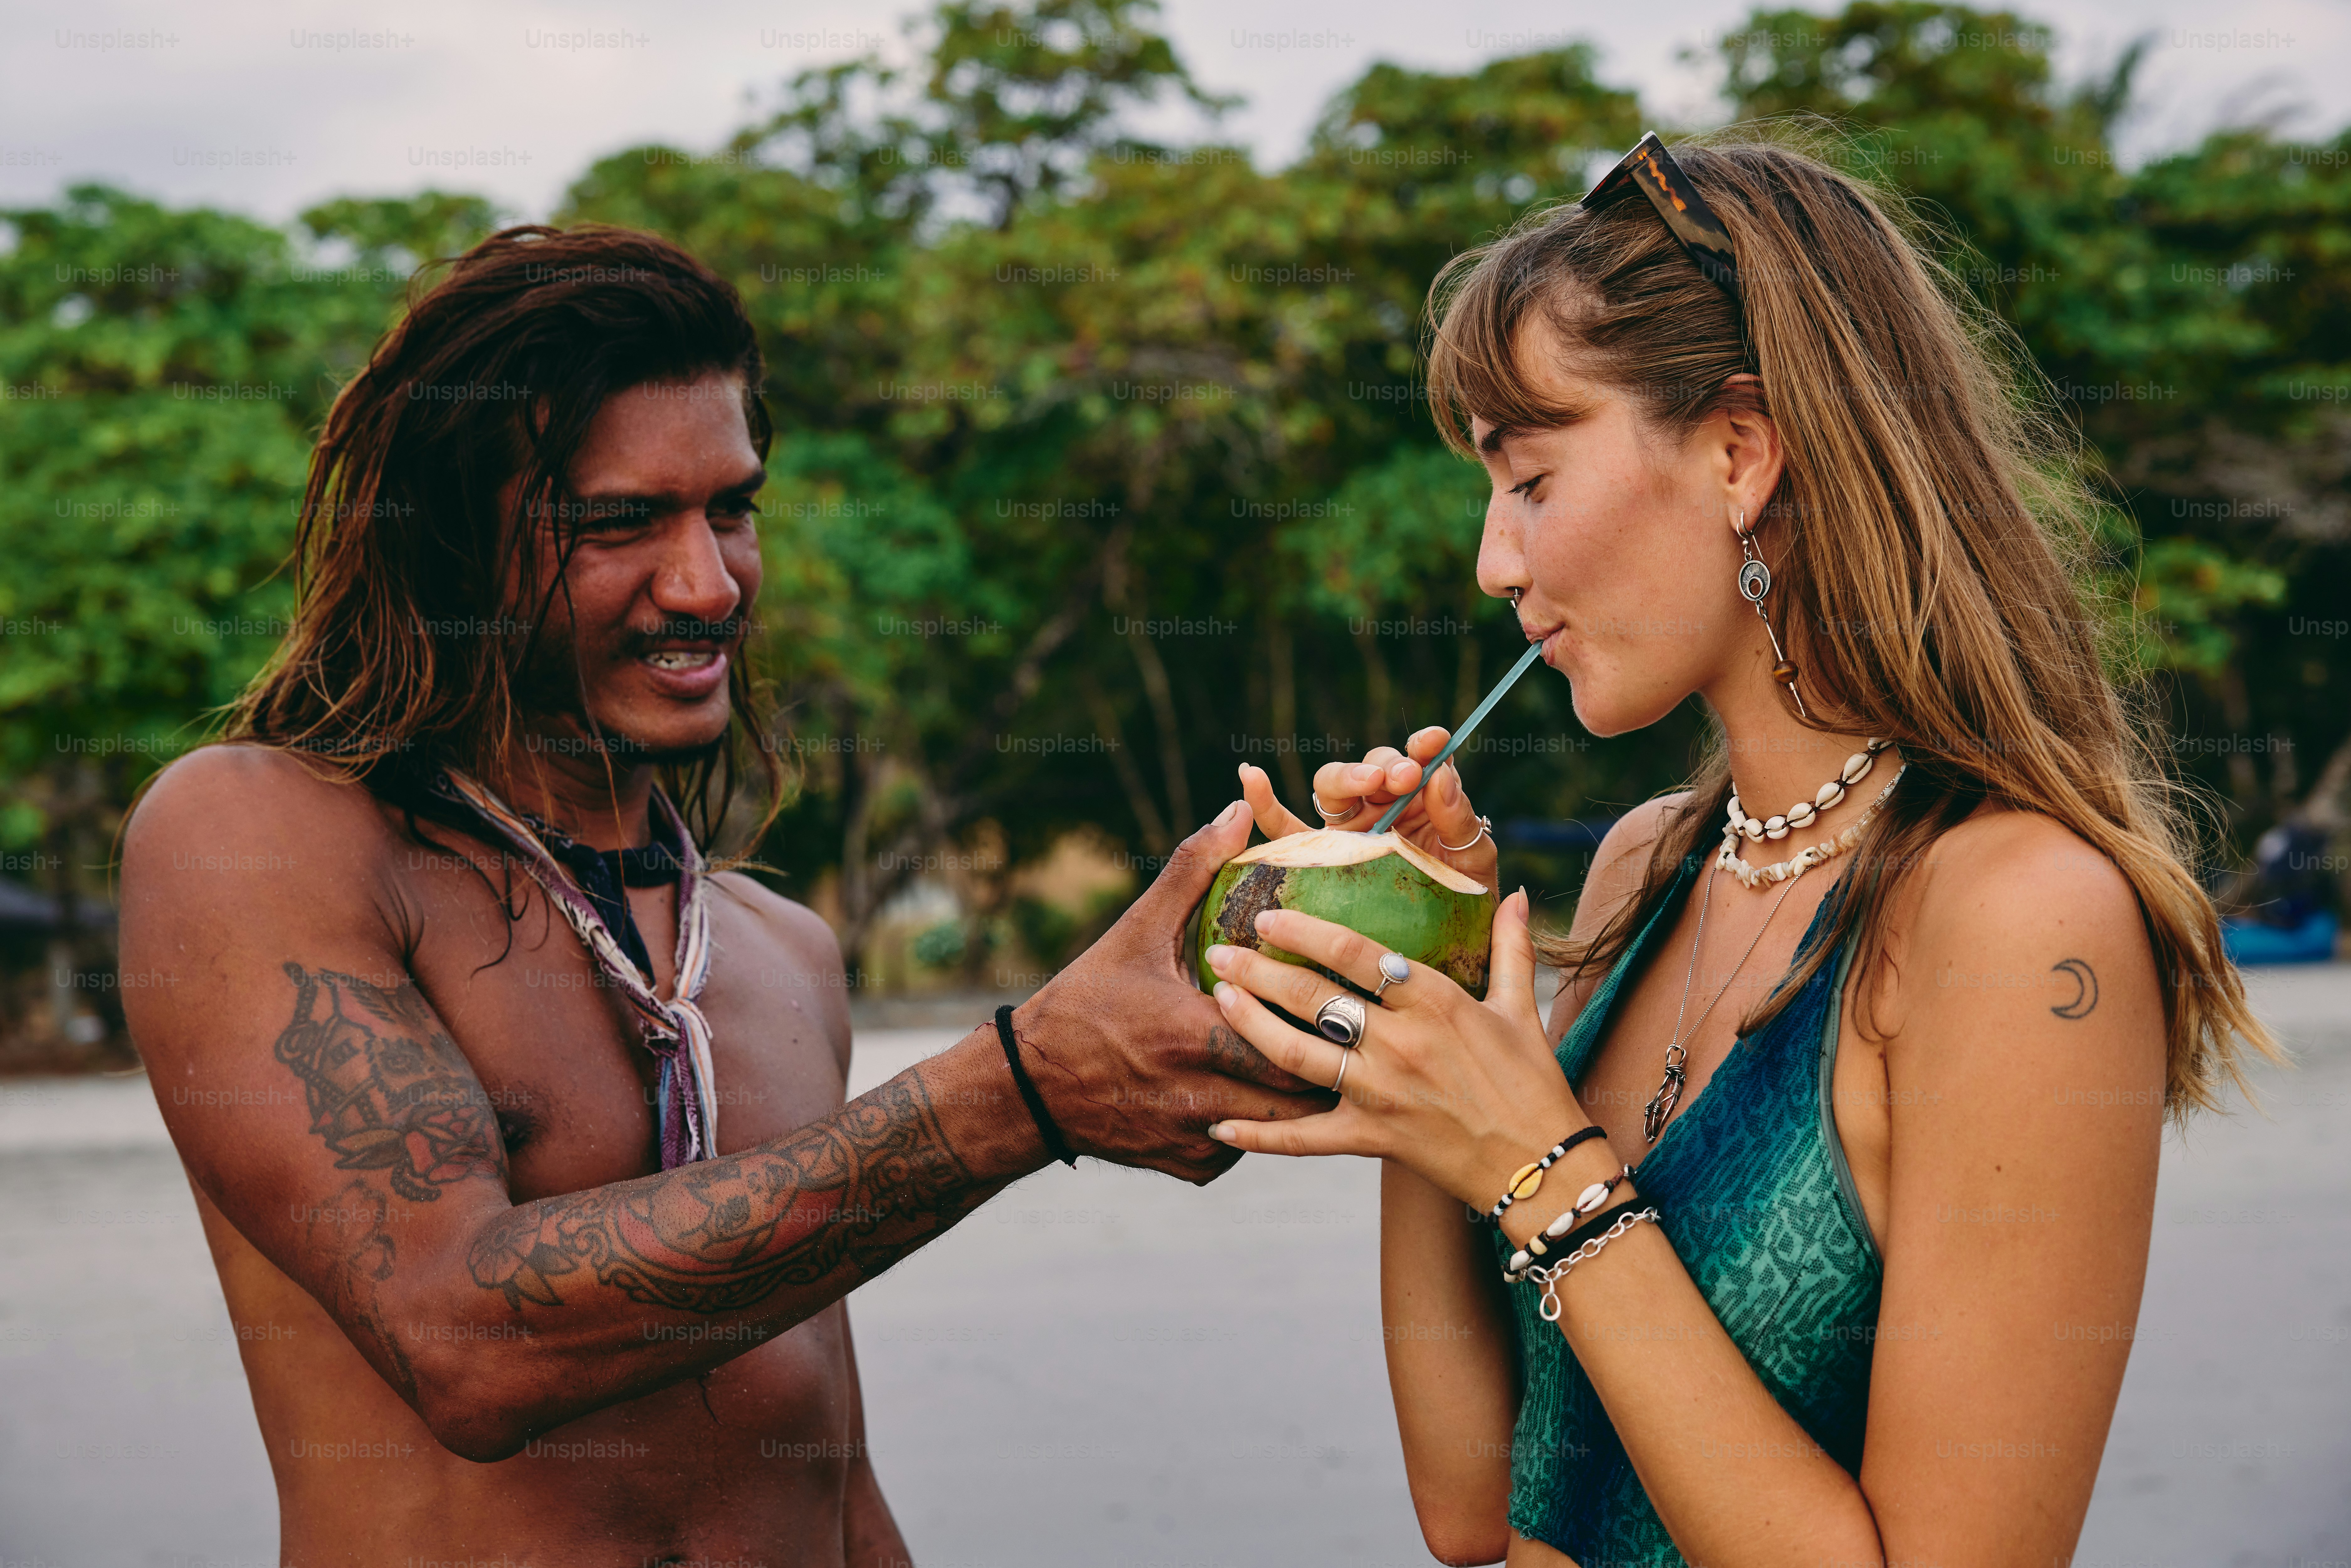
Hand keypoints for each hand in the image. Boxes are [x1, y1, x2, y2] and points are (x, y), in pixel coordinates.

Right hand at [1012, 800, 1334, 1184]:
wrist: (1029, 1086)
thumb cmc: (1085, 1001)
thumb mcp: (1137, 932)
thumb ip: (1192, 870)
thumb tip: (1238, 812)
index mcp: (1191, 1035)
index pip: (1288, 1040)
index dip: (1323, 1023)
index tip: (1349, 1000)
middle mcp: (1197, 1096)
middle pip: (1296, 1094)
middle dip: (1326, 1067)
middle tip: (1353, 1037)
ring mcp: (1194, 1139)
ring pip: (1277, 1130)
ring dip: (1297, 1101)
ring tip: (1323, 1066)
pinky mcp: (1188, 1167)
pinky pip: (1244, 1150)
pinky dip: (1255, 1127)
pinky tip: (1258, 1097)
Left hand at [1197, 889, 1582, 1208]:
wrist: (1542, 1166)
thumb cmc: (1533, 1083)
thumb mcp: (1521, 1008)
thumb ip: (1510, 948)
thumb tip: (1512, 895)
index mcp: (1435, 1001)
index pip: (1356, 953)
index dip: (1306, 931)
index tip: (1268, 914)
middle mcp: (1401, 1043)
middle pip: (1314, 997)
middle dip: (1259, 971)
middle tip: (1216, 953)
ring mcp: (1382, 1093)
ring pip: (1298, 1055)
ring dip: (1251, 1026)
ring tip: (1219, 1000)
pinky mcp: (1373, 1139)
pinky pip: (1304, 1138)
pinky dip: (1261, 1135)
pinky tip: (1220, 1125)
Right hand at [1235, 727, 1498, 888]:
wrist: (1438, 960)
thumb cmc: (1461, 905)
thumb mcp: (1472, 862)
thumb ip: (1459, 819)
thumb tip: (1442, 775)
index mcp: (1423, 801)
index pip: (1418, 760)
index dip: (1423, 746)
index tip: (1433, 741)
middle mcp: (1382, 808)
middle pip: (1370, 768)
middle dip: (1384, 765)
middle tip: (1402, 777)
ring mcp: (1347, 831)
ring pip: (1331, 789)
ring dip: (1345, 777)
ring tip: (1366, 784)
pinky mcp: (1317, 858)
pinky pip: (1284, 829)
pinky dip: (1263, 803)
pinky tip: (1250, 776)